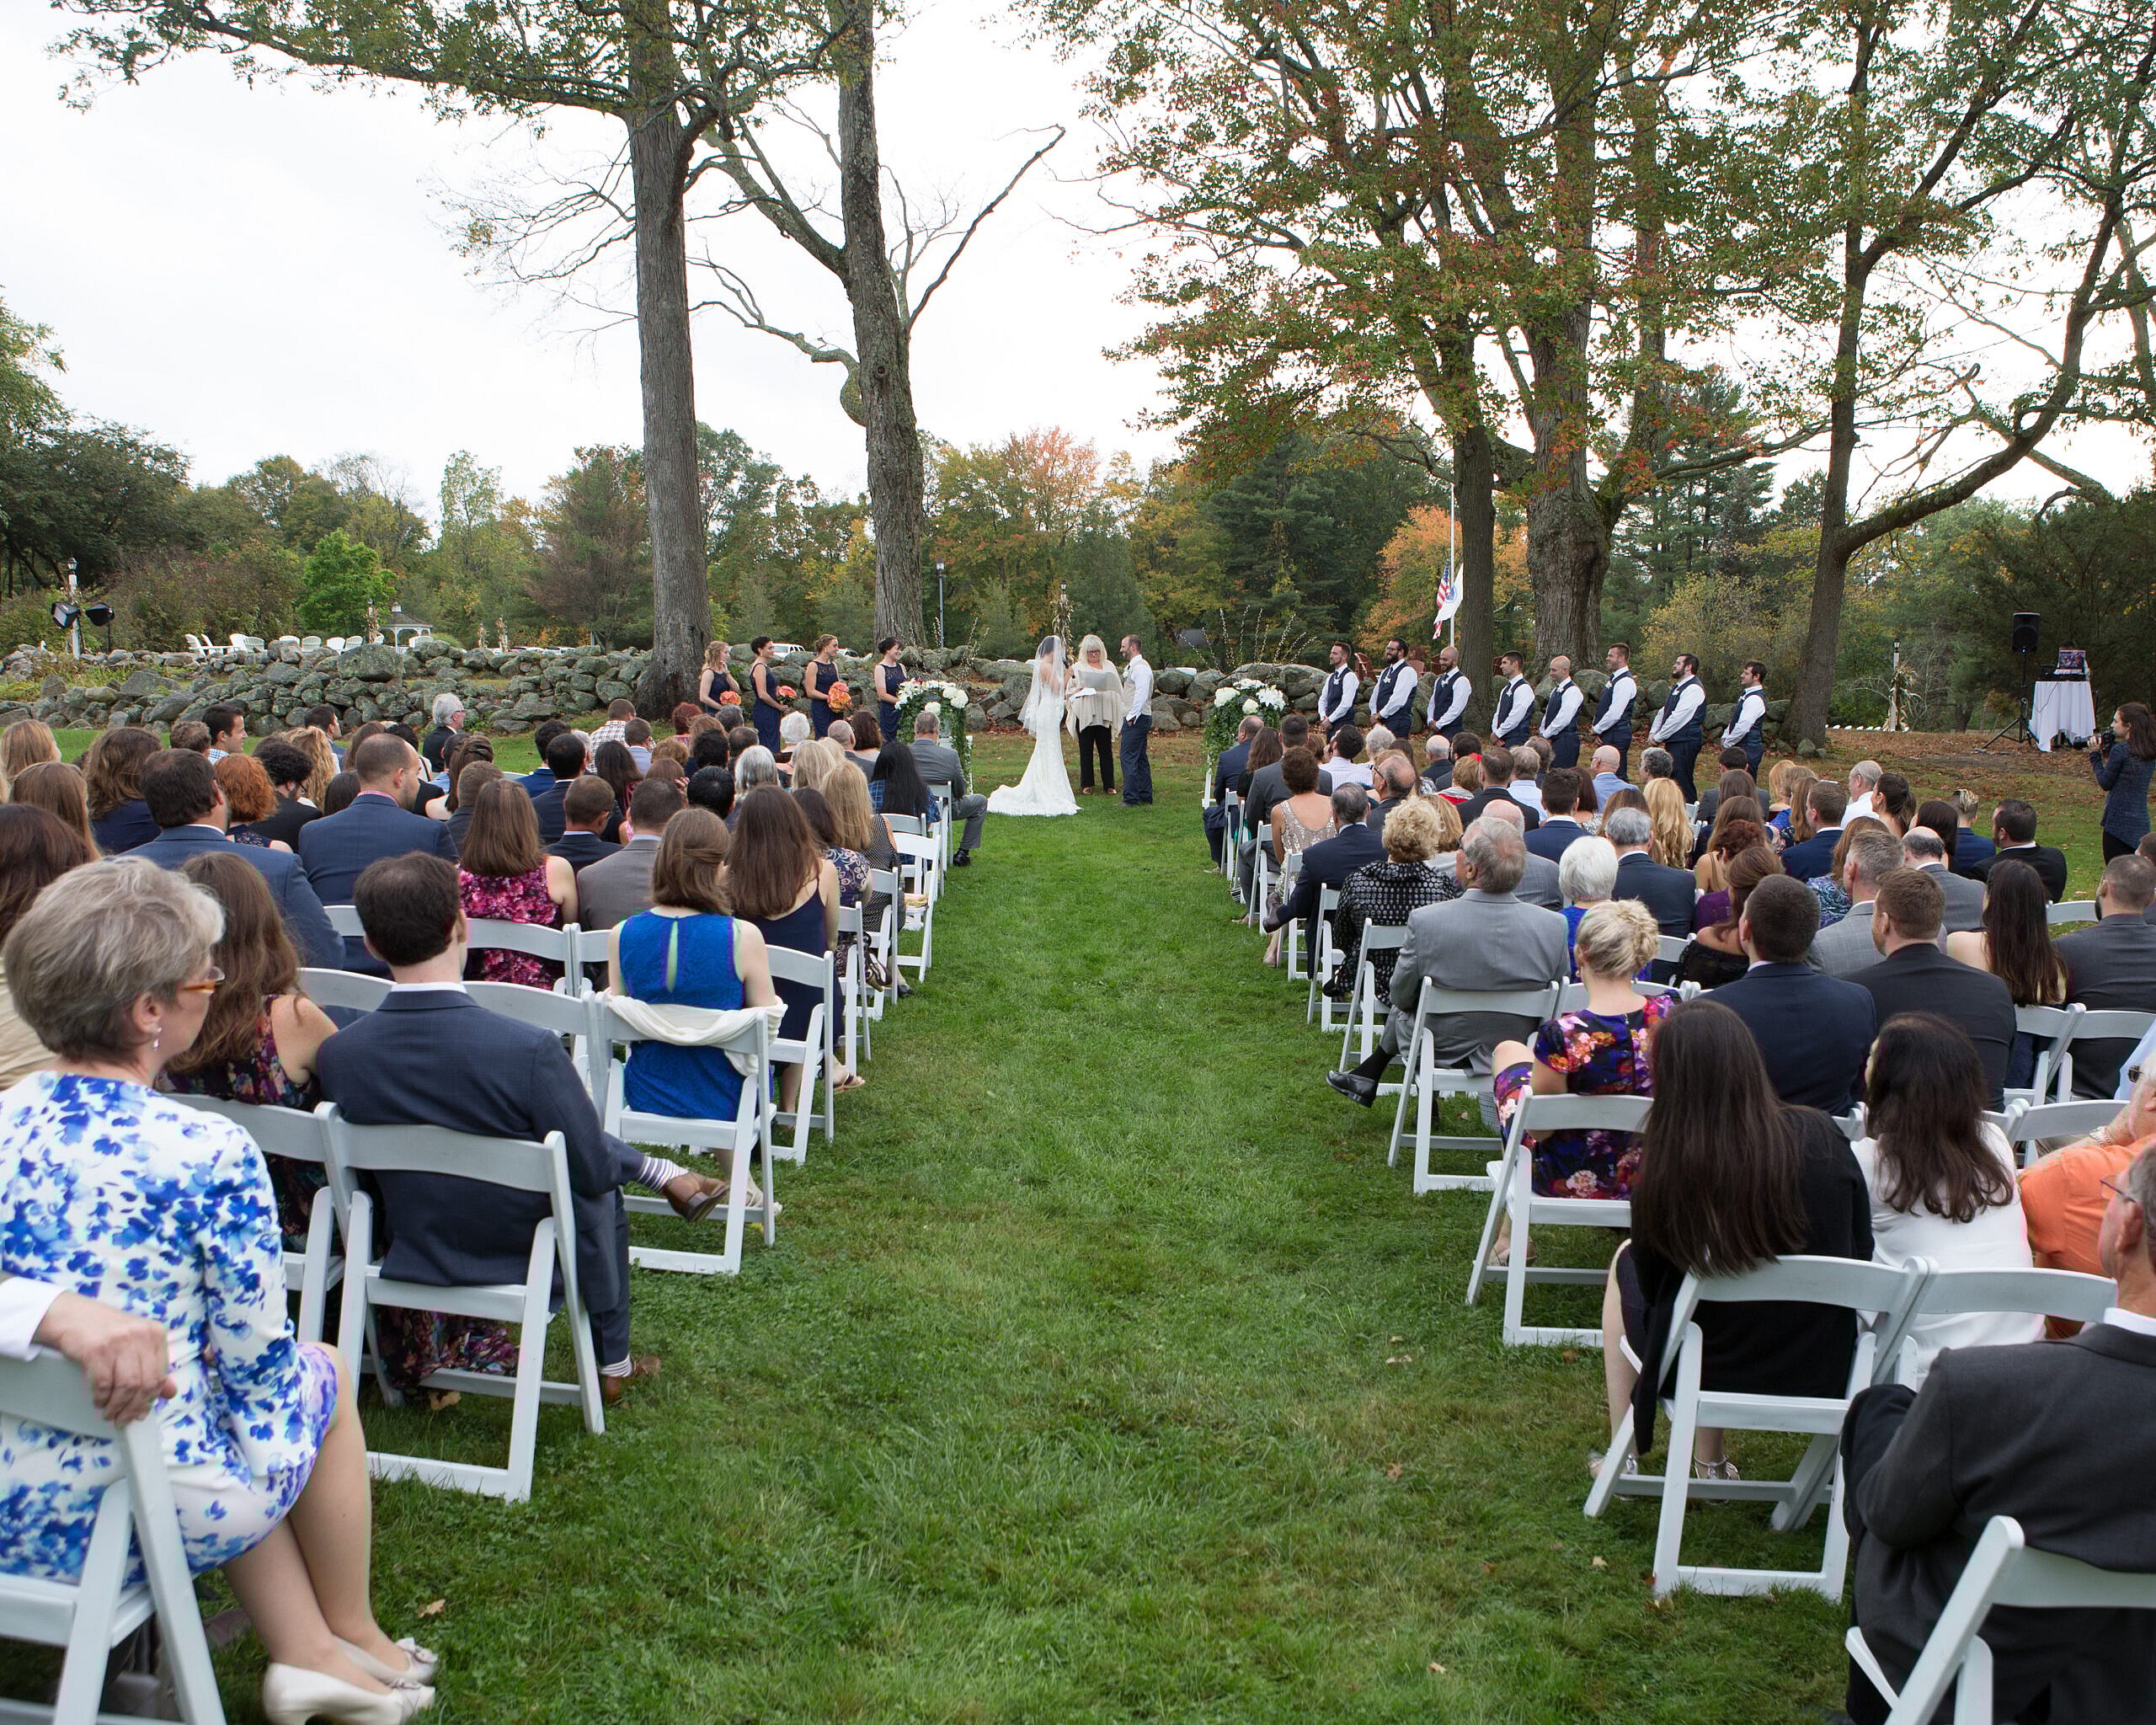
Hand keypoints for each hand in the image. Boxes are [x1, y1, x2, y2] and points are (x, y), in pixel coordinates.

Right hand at [37, 1292, 174, 1425]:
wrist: (73, 1316)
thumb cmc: (106, 1331)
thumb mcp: (136, 1342)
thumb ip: (153, 1365)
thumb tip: (171, 1392)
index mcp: (156, 1334)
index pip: (160, 1375)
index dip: (151, 1398)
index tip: (141, 1412)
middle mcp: (142, 1336)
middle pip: (146, 1383)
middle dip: (134, 1407)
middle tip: (123, 1419)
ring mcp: (120, 1342)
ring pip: (127, 1386)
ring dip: (117, 1406)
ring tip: (110, 1414)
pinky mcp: (97, 1350)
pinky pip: (104, 1383)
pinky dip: (102, 1398)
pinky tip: (99, 1402)